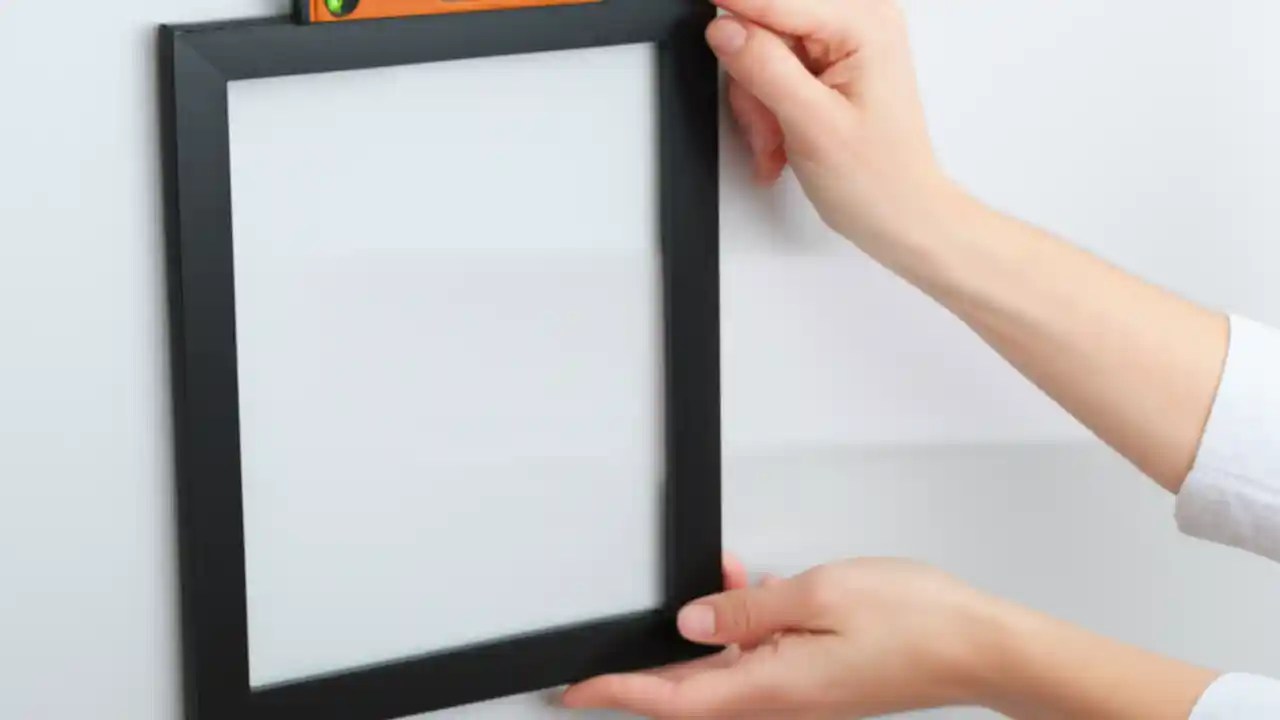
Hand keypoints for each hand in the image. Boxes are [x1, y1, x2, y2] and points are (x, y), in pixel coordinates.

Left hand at [562, 557, 1005, 717]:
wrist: (979, 646)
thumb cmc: (916, 622)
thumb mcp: (818, 594)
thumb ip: (746, 610)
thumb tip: (691, 622)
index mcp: (771, 689)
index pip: (671, 701)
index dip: (618, 693)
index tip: (575, 689)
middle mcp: (782, 703)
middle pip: (693, 692)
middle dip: (650, 666)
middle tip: (610, 649)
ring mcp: (802, 696)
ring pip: (727, 673)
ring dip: (704, 636)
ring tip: (706, 582)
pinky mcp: (819, 683)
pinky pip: (762, 661)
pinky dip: (745, 627)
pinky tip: (748, 587)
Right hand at [707, 0, 962, 256]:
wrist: (900, 214)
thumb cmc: (879, 179)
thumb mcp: (812, 125)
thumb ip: (765, 69)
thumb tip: (725, 30)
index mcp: (865, 24)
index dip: (733, 3)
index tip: (700, 0)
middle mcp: (859, 22)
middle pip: (767, 25)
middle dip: (752, 79)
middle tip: (763, 125)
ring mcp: (845, 43)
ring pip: (764, 51)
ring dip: (758, 103)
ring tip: (777, 142)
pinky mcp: (830, 63)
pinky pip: (775, 68)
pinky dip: (768, 106)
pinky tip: (781, 137)